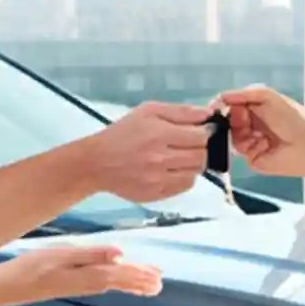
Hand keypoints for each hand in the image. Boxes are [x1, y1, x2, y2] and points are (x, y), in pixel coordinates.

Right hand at [0, 246, 161, 303]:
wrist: (6, 287)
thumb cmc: (29, 267)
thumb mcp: (60, 255)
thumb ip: (92, 254)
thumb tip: (121, 255)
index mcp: (87, 276)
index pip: (121, 275)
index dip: (140, 274)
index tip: (158, 276)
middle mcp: (87, 284)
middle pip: (119, 282)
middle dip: (140, 280)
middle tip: (160, 281)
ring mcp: (78, 287)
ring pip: (112, 284)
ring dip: (130, 283)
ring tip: (147, 284)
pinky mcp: (70, 285)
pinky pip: (102, 284)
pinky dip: (115, 283)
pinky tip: (117, 281)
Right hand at [83, 101, 212, 201]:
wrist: (97, 162)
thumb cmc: (123, 133)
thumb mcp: (148, 111)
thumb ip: (180, 111)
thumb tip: (208, 114)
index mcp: (159, 134)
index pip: (200, 137)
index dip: (204, 133)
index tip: (198, 132)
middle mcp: (160, 158)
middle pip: (201, 156)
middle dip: (199, 149)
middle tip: (187, 144)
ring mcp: (158, 179)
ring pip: (195, 173)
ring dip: (192, 164)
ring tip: (178, 156)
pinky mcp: (156, 194)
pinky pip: (184, 186)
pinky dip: (183, 177)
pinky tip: (171, 168)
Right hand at [214, 86, 304, 187]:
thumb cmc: (295, 120)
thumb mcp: (269, 97)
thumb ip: (244, 94)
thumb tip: (221, 97)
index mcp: (256, 109)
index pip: (231, 105)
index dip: (222, 105)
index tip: (215, 107)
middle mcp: (252, 125)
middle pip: (227, 121)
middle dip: (232, 119)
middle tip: (244, 119)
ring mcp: (252, 142)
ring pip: (231, 136)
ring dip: (243, 132)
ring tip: (260, 133)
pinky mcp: (253, 158)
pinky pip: (240, 151)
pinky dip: (251, 145)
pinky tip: (266, 144)